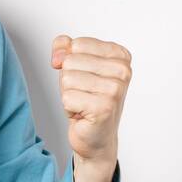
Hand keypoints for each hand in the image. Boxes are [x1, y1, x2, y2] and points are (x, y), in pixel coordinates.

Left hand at [51, 34, 131, 181]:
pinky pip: (67, 97)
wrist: (95, 137)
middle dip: (69, 80)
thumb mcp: (74, 66)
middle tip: (83, 93)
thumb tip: (58, 56)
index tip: (84, 77)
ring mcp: (115, 89)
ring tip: (83, 103)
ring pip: (67, 78)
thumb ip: (64, 48)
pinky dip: (69, 108)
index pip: (77, 44)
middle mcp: (122, 70)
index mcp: (119, 55)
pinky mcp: (104, 107)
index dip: (70, 61)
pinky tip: (83, 114)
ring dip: (69, 94)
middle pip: (70, 61)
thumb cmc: (87, 98)